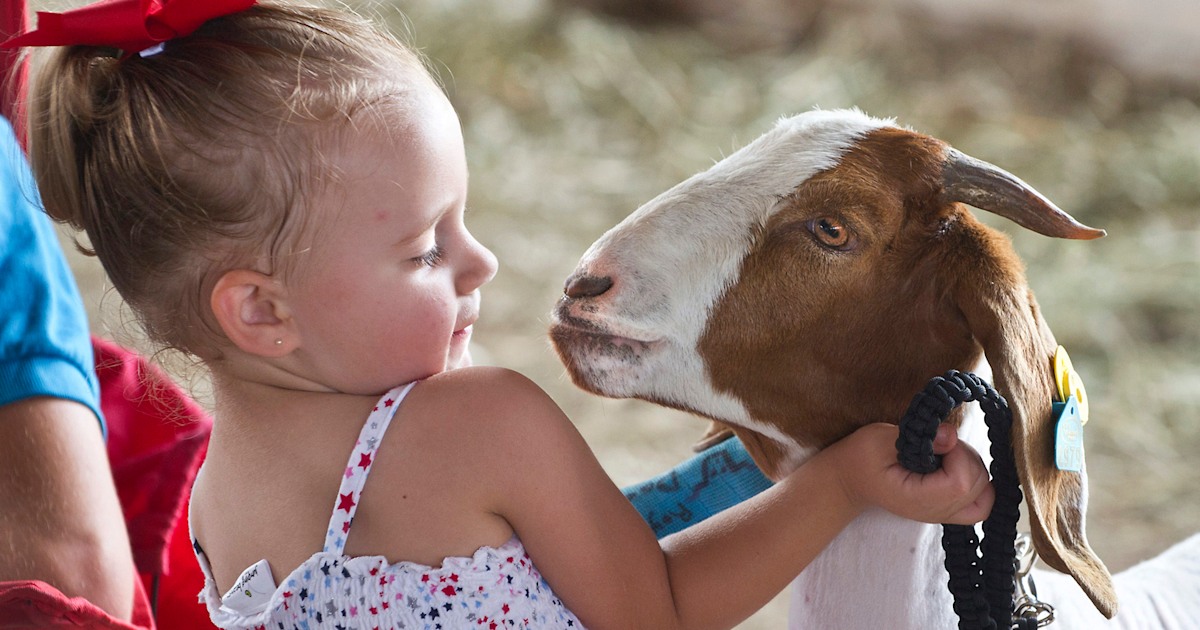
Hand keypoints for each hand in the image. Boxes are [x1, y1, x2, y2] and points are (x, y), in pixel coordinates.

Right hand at [829, 422, 993, 524]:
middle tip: (939, 444)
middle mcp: (935, 512)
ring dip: (972, 466)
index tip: (938, 441)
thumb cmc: (860, 458)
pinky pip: (981, 504)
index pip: (961, 483)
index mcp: (917, 499)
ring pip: (985, 494)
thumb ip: (917, 437)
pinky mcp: (947, 509)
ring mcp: (943, 514)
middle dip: (965, 456)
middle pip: (977, 486)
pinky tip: (960, 467)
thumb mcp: (879, 439)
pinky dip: (979, 484)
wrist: (848, 480)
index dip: (959, 455)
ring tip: (945, 454)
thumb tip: (951, 435)